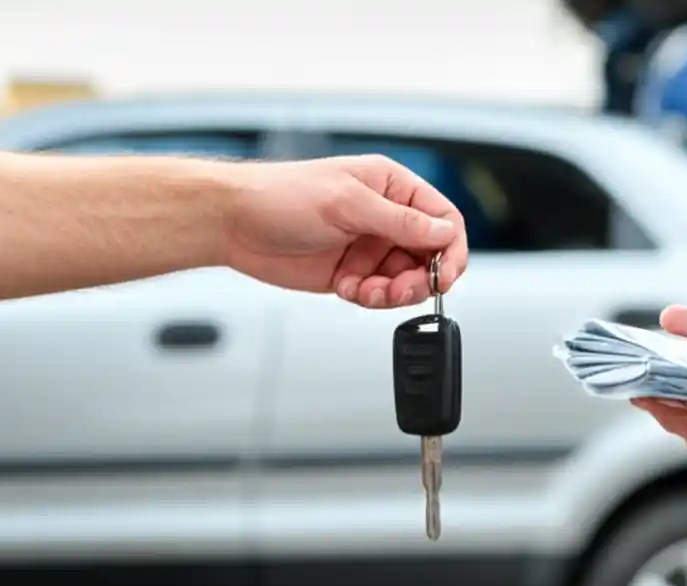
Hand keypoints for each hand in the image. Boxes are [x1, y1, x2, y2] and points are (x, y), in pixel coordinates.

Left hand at [219, 155, 467, 307]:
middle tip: (398, 291)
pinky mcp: (351, 273)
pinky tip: (347, 289)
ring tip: (366, 291)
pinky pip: (379, 294)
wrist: (235, 223)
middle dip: (419, 278)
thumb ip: (400, 222)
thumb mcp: (348, 204)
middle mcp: (385, 216)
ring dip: (392, 293)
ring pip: (405, 280)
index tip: (444, 276)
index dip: (451, 250)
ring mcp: (368, 247)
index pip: (443, 219)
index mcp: (392, 187)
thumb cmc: (282, 195)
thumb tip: (444, 234)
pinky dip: (370, 298)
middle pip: (429, 256)